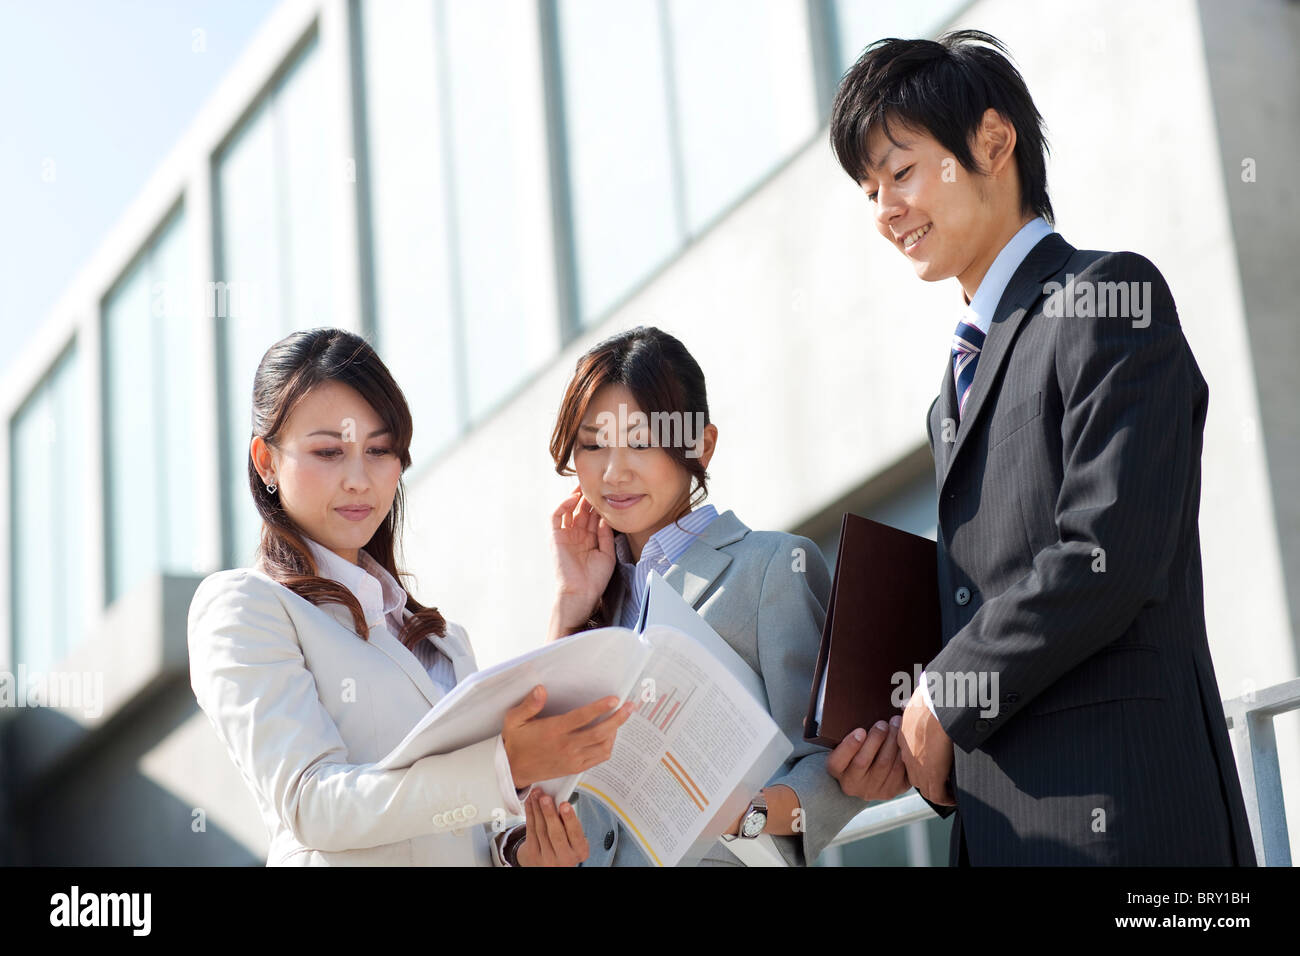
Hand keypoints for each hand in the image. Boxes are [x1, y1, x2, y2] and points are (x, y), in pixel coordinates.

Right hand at [501, 685, 634, 788]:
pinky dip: (608, 746)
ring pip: (603, 746)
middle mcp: (566, 745)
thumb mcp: (515, 720)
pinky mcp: (575, 767)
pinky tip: (609, 735)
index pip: (582, 718)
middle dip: (618, 719)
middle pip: (600, 733)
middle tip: (630, 707)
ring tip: (620, 718)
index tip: (614, 699)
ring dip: (615, 732)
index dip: (600, 708)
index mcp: (553, 731)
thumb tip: (540, 689)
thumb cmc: (516, 742)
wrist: (514, 769)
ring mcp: (573, 758)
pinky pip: (599, 757)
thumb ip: (529, 705)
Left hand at [515, 791, 588, 865]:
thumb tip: (558, 800)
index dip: (569, 818)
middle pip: (556, 833)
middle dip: (549, 813)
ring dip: (537, 809)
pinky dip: (530, 814)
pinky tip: (530, 803)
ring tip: (536, 795)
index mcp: (580, 851)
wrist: (549, 863)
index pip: (575, 834)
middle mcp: (565, 858)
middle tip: (545, 798)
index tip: (565, 804)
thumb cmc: (565, 845)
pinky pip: (530, 831)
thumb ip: (569, 823)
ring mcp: (548, 859)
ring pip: (541, 830)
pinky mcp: (533, 855)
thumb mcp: (574, 838)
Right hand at [548, 486, 615, 638]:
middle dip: (588, 498)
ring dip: (575, 497)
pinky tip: (573, 498)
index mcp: (588, 540)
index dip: (599, 505)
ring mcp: (565, 535)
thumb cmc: (594, 579)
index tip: (608, 494)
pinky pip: (556, 516)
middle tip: (597, 484)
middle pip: (581, 510)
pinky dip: (563, 505)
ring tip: (585, 486)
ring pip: (569, 510)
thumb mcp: (607, 554)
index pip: (592, 517)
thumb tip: (604, 518)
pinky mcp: (555, 537)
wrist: (580, 592)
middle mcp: (576, 535)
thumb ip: (606, 535)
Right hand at [826, 718, 909, 800]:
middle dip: (876, 739)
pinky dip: (904, 754)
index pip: (837, 762)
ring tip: (897, 725)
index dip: (849, 746)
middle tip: (883, 723)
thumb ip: (852, 733)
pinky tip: (905, 740)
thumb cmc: (856, 750)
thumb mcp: (847, 744)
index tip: (860, 730)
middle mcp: (853, 784)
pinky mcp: (892, 791)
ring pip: (885, 765)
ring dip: (893, 742)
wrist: (869, 776)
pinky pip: (900, 772)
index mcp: (837, 771)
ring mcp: (873, 790)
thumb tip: (866, 714)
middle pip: (863, 761)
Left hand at [898, 685, 955, 805]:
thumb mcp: (921, 703)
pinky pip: (937, 795)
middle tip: (944, 784)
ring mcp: (918, 764)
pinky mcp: (932, 773)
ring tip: (951, 793)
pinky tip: (955, 797)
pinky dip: (946, 799)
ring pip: (925, 787)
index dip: (922, 764)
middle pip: (915, 775)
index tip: (935, 765)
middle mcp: (908, 752)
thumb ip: (922, 709)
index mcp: (904, 735)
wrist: (939, 702)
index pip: (910, 757)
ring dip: (938, 792)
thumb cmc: (934, 698)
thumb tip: (930, 702)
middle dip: (929, 781)